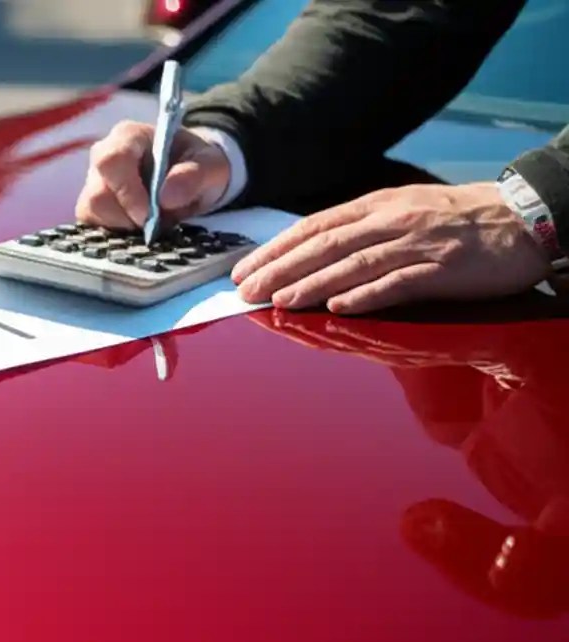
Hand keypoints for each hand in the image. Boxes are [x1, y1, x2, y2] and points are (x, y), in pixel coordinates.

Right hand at [75, 121, 230, 228]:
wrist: (195, 179)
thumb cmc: (199, 165)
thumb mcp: (210, 165)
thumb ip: (194, 175)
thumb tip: (166, 197)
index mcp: (129, 137)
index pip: (111, 161)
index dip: (127, 192)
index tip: (150, 215)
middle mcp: (104, 158)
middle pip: (96, 194)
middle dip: (126, 217)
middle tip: (155, 225)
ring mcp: (95, 184)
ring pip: (91, 213)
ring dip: (123, 228)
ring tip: (150, 226)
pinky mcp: (93, 208)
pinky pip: (93, 227)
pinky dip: (116, 236)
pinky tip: (138, 232)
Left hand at [232, 183, 552, 313]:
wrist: (526, 216)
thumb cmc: (460, 218)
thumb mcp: (405, 211)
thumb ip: (363, 229)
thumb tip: (314, 250)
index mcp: (377, 207)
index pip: (314, 227)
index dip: (275, 249)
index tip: (243, 270)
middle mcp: (391, 221)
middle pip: (325, 246)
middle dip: (280, 269)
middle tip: (246, 291)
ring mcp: (417, 244)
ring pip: (354, 264)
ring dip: (313, 284)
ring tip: (280, 302)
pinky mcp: (444, 269)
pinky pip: (400, 283)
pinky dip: (367, 295)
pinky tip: (339, 308)